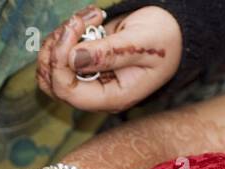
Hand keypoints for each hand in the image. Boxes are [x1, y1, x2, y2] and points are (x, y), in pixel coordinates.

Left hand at [38, 6, 181, 112]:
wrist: (174, 29)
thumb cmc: (165, 38)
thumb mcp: (142, 43)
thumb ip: (109, 53)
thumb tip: (73, 58)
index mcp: (110, 97)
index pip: (66, 91)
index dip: (60, 61)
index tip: (73, 28)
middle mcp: (94, 92)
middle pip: (50, 82)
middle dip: (56, 48)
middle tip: (79, 21)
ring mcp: (87, 77)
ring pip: (50, 66)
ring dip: (60, 37)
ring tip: (91, 16)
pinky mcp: (83, 61)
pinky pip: (59, 51)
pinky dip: (66, 31)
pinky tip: (92, 16)